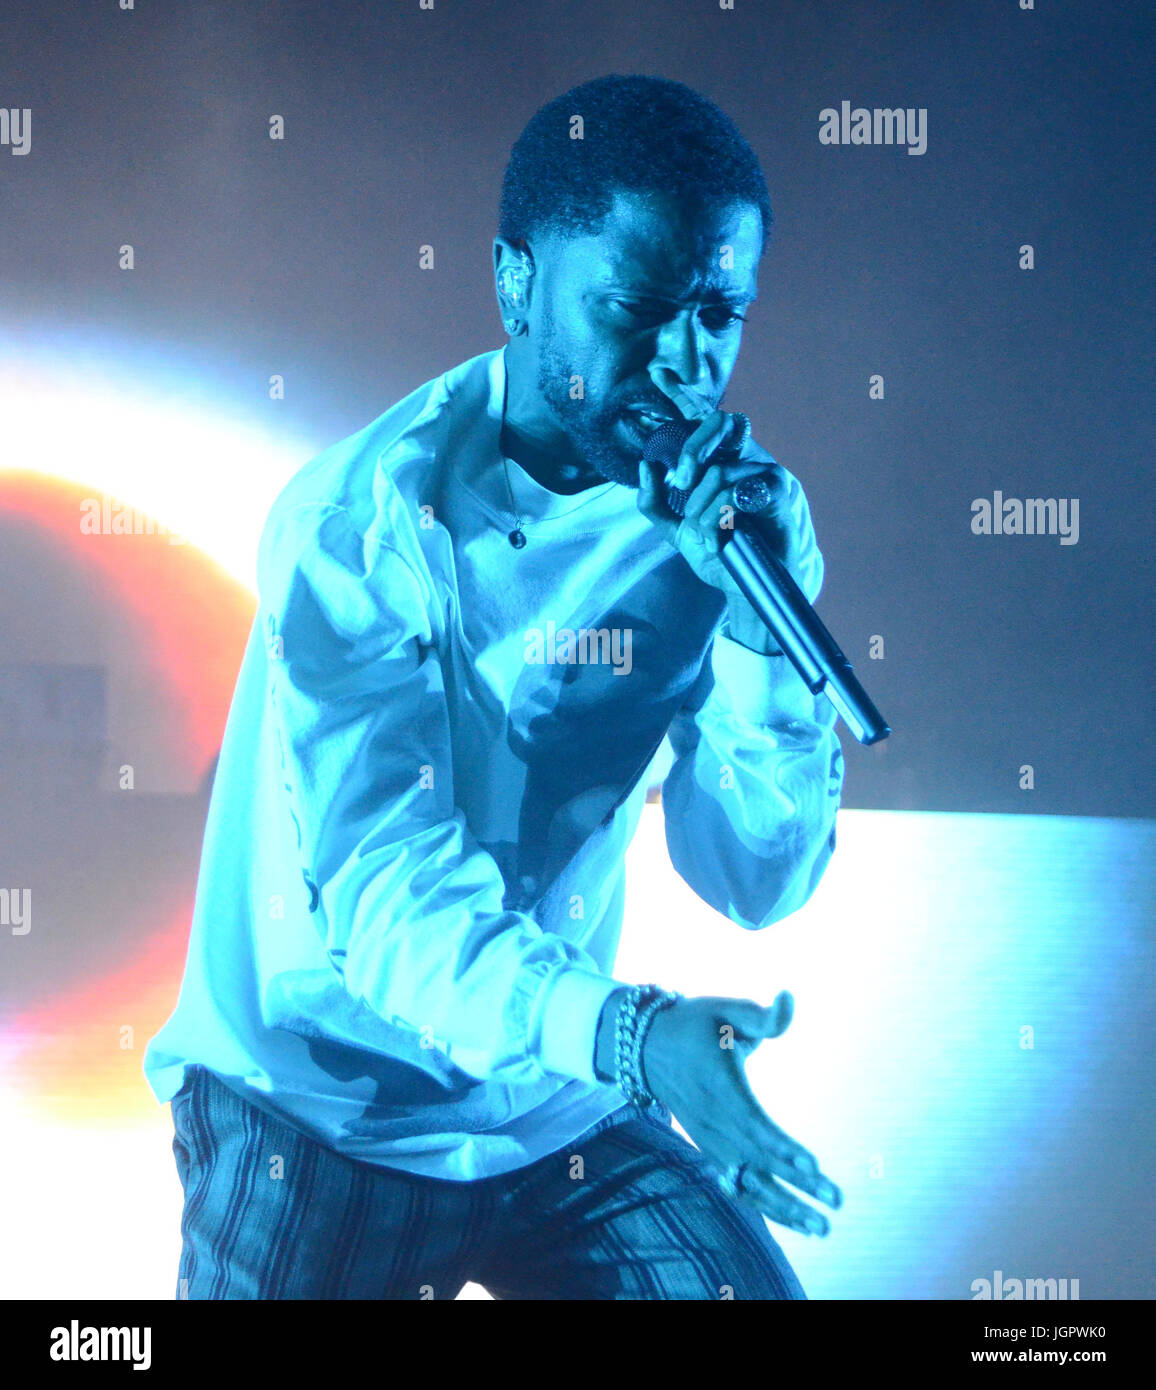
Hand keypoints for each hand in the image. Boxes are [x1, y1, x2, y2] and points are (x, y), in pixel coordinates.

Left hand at [635, 372, 809, 599]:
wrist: (757, 586)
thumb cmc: (725, 553)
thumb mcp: (679, 532)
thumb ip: (656, 503)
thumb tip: (646, 466)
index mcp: (721, 462)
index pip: (703, 421)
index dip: (684, 396)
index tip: (660, 374)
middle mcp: (745, 458)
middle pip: (718, 423)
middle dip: (692, 449)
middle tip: (680, 482)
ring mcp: (766, 470)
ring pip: (722, 470)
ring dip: (703, 506)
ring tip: (705, 530)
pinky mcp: (781, 490)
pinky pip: (741, 490)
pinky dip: (723, 514)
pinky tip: (724, 532)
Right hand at [640, 992, 842, 1236]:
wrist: (648, 1047)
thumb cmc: (696, 1024)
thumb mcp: (726, 1009)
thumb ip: (762, 1015)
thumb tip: (790, 998)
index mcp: (720, 1086)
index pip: (752, 1122)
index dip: (781, 1147)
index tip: (812, 1165)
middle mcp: (714, 1121)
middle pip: (758, 1160)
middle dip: (798, 1185)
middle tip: (837, 1201)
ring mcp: (711, 1140)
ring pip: (748, 1183)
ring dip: (785, 1208)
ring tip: (822, 1228)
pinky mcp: (711, 1149)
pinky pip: (738, 1185)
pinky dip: (765, 1206)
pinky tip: (796, 1222)